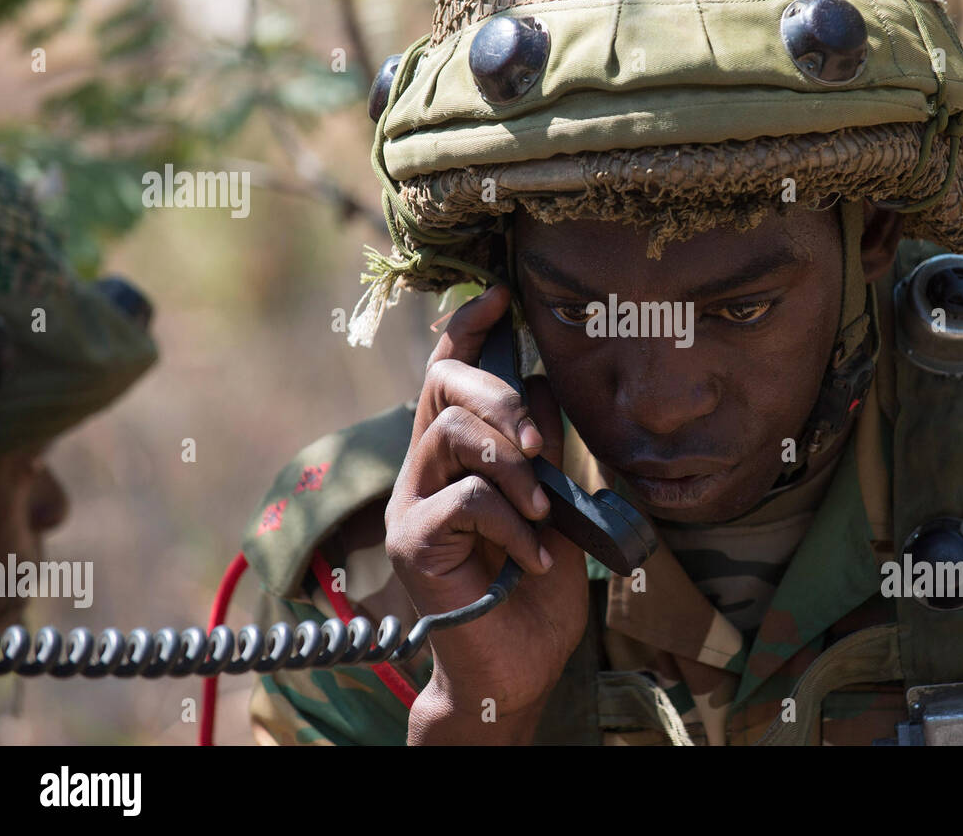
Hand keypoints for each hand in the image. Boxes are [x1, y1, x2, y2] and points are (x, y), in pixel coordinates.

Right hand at [385, 285, 587, 742]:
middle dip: (501, 397)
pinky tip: (535, 558)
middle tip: (543, 444)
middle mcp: (423, 472)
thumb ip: (541, 445)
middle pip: (442, 387)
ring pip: (451, 434)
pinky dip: (511, 522)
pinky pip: (462, 501)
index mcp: (456, 454)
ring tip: (542, 509)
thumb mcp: (552, 499)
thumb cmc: (536, 583)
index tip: (501, 296)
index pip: (447, 372)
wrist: (519, 666)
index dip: (468, 328)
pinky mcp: (412, 545)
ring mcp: (411, 506)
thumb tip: (543, 384)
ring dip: (512, 465)